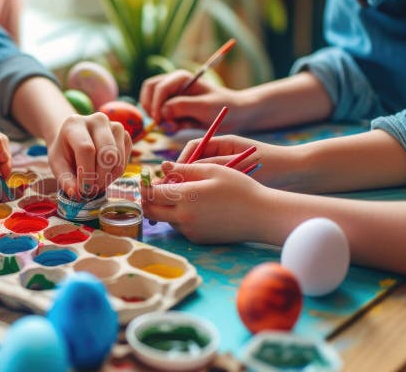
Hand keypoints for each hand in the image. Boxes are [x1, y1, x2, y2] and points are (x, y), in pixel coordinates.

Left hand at [48, 113, 131, 197]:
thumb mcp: (57, 164)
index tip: (83, 190)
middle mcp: (97, 120)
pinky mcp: (126, 136)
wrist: (75, 139)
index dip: (86, 173)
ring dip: (108, 178)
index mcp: (75, 123)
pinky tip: (104, 175)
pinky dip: (116, 174)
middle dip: (100, 178)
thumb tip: (76, 193)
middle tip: (91, 191)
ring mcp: (115, 126)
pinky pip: (125, 160)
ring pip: (118, 158)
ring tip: (96, 184)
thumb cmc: (65, 152)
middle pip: (107, 153)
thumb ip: (65, 179)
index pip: (86, 148)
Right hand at [139, 70, 244, 129]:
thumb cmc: (222, 106)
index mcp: (180, 77)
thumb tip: (162, 111)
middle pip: (148, 91)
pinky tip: (178, 128)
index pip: (158, 87)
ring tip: (174, 127)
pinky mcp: (172, 108)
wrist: (234, 114)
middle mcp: (173, 84)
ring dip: (158, 117)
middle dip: (151, 108)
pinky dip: (165, 124)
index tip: (161, 120)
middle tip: (162, 123)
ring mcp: (171, 96)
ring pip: (150, 104)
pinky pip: (159, 115)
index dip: (155, 104)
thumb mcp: (204, 107)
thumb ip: (183, 107)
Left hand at [141, 162, 272, 242]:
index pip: (151, 193)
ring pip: (165, 219)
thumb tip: (161, 167)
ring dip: (164, 208)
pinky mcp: (197, 238)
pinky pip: (180, 227)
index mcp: (185, 196)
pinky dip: (180, 217)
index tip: (145, 179)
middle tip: (153, 190)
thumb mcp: (212, 170)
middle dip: (146, 200)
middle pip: (151, 210)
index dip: (144, 186)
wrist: (261, 216)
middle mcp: (183, 216)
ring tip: (180, 196)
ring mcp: (190, 230)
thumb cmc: (239, 188)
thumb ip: (183, 169)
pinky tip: (196, 208)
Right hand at [177, 134, 302, 189]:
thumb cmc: (272, 164)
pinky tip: (202, 208)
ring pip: (200, 178)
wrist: (298, 175)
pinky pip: (211, 189)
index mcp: (222, 143)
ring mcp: (226, 170)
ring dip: (193, 188)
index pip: (192, 148)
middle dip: (181, 177)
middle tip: (174, 191)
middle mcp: (221, 155)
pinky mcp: (231, 184)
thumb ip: (210, 164)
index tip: (173, 176)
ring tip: (187, 201)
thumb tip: (179, 168)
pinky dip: (205, 196)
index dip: (180, 161)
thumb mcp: (238, 162)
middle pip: (193, 164)